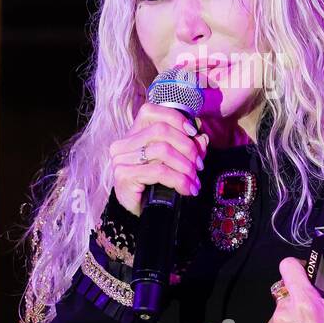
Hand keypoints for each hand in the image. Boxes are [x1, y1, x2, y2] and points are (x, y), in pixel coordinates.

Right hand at [109, 102, 208, 216]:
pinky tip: (187, 189)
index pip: (151, 111)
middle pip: (161, 130)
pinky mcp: (124, 174)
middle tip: (199, 165)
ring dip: (185, 167)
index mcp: (133, 133)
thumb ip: (188, 146)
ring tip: (194, 180)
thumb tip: (202, 138)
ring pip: (162, 150)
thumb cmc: (157, 183)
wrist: (141, 211)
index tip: (194, 133)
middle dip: (187, 147)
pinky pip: (158, 171)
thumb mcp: (174, 160)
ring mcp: (121, 158)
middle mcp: (124, 143)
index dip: (175, 118)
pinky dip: (178, 180)